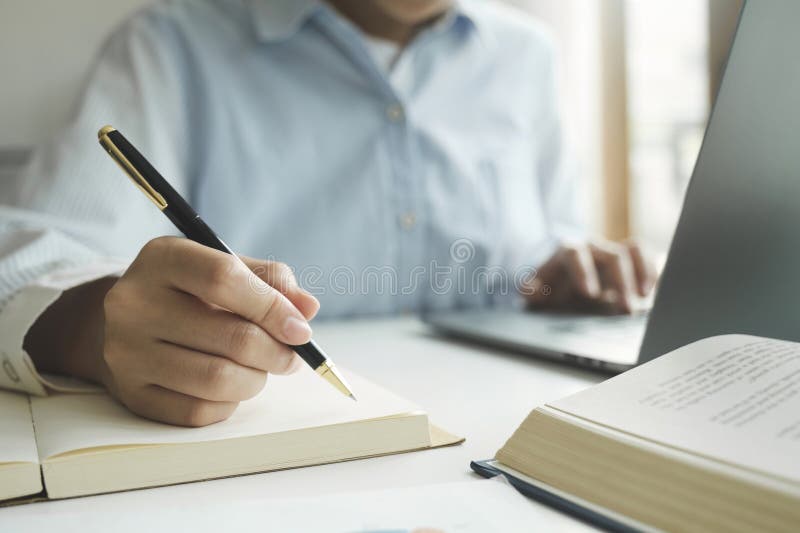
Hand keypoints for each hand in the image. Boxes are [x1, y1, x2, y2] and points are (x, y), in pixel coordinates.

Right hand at [26, 237, 318, 426]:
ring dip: (256, 379)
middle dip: (276, 352)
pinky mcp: (131, 393)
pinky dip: (229, 403)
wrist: (117, 324)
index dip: (273, 307)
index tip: (301, 329)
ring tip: (260, 369)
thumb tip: (307, 308)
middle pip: (230, 337)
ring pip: (218, 380)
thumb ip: (270, 281)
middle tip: (290, 356)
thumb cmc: (188, 293)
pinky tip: (230, 386)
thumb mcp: (224, 267)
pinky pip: (199, 411)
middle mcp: (134, 302)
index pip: (224, 279)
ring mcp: (126, 352)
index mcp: (162, 258)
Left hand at [522, 240, 657, 313]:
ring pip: (633, 250)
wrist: (558, 276)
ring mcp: (613, 253)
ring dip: (642, 271)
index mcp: (566, 253)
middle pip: (611, 255)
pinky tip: (654, 294)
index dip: (582, 271)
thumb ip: (530, 289)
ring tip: (645, 297)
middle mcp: (593, 249)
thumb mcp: (532, 288)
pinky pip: (646, 258)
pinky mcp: (630, 262)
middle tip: (625, 308)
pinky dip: (652, 272)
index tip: (590, 294)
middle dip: (620, 281)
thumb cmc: (547, 284)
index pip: (574, 253)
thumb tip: (534, 291)